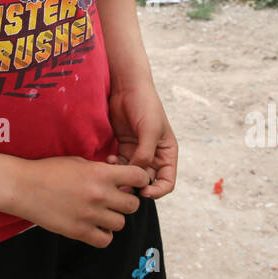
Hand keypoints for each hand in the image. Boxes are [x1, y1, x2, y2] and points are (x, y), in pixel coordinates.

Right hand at [11, 155, 150, 248]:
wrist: (23, 187)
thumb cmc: (49, 171)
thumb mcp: (79, 162)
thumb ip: (102, 171)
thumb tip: (121, 180)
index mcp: (100, 173)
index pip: (139, 178)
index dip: (139, 180)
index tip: (132, 182)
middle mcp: (99, 195)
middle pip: (133, 205)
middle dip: (126, 201)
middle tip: (114, 199)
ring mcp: (89, 215)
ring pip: (121, 223)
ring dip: (114, 218)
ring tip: (101, 213)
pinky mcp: (79, 232)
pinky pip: (105, 240)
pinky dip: (103, 235)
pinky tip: (95, 226)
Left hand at [106, 79, 177, 198]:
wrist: (128, 87)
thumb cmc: (145, 104)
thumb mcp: (149, 130)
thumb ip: (145, 154)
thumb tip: (138, 176)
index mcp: (167, 153)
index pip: (167, 182)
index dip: (157, 191)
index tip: (143, 191)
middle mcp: (154, 155)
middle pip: (148, 181)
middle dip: (136, 185)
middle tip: (122, 185)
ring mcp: (139, 152)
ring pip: (132, 175)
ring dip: (123, 176)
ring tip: (114, 168)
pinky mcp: (124, 147)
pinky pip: (121, 165)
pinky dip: (115, 166)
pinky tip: (110, 159)